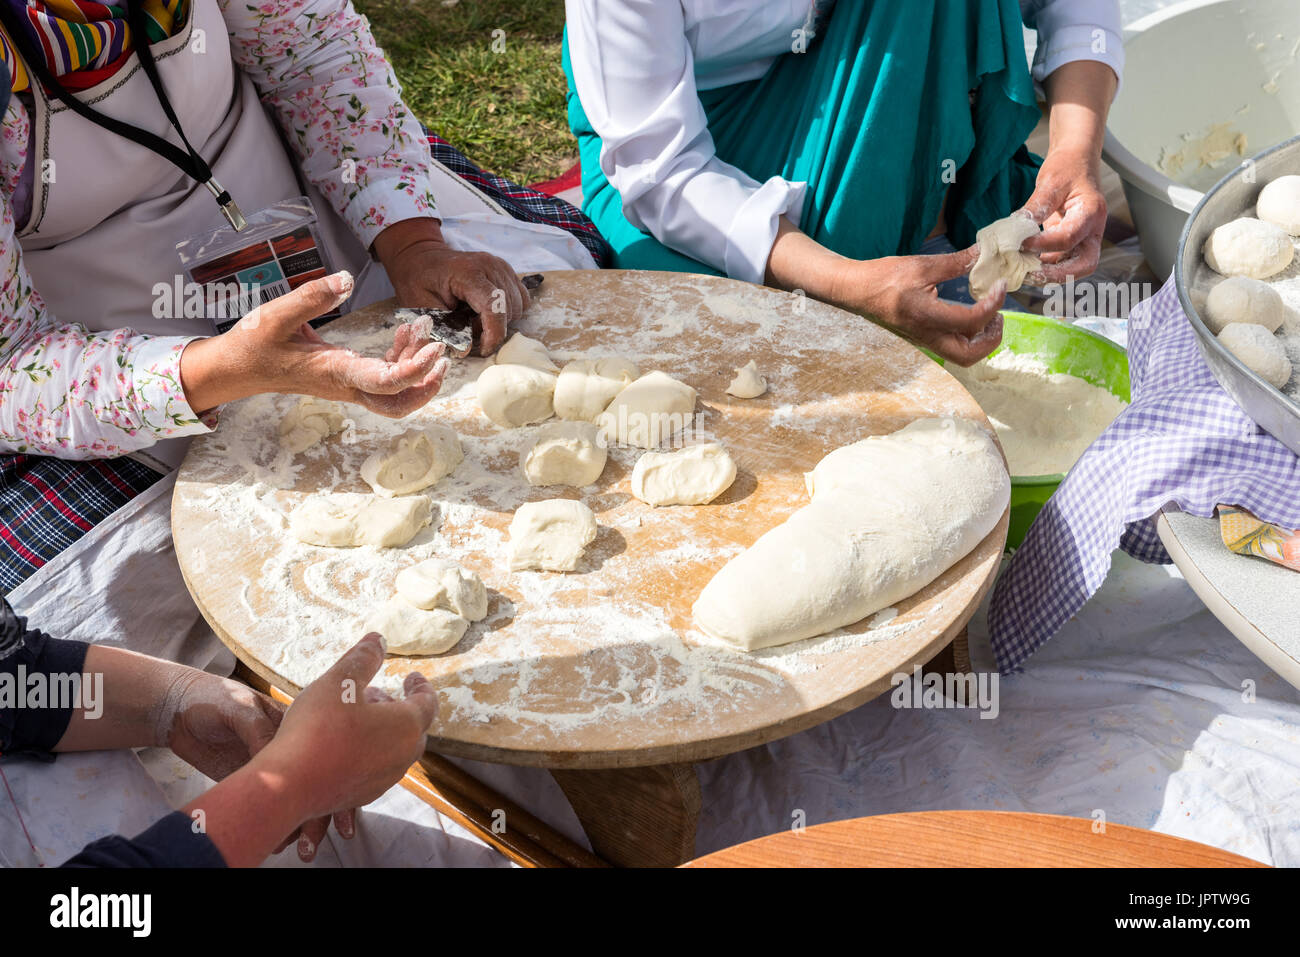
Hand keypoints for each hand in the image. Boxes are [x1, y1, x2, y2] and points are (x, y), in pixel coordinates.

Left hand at [159, 670, 355, 862]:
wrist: (174, 712)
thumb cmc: (211, 699)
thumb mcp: (238, 706)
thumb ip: (258, 729)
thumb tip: (277, 754)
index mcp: (291, 723)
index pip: (317, 753)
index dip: (328, 778)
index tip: (328, 803)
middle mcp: (287, 747)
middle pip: (313, 780)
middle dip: (322, 810)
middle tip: (315, 837)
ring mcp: (268, 768)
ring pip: (294, 798)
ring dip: (301, 822)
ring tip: (302, 847)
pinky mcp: (247, 783)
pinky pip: (268, 807)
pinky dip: (277, 826)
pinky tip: (280, 842)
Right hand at [180, 271, 449, 416]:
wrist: (238, 368)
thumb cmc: (255, 343)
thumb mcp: (277, 314)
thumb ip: (312, 296)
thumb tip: (346, 279)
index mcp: (335, 372)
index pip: (387, 383)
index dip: (416, 370)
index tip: (436, 349)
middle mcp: (347, 385)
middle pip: (398, 403)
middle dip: (427, 385)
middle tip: (443, 353)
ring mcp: (348, 385)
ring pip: (394, 392)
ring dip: (416, 367)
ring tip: (420, 328)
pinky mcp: (347, 377)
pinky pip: (384, 378)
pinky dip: (400, 359)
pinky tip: (402, 335)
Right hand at [252, 634, 436, 822]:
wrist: (288, 786)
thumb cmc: (318, 728)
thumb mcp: (340, 681)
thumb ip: (363, 658)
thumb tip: (379, 639)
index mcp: (406, 726)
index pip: (427, 702)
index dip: (421, 686)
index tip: (412, 677)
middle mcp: (403, 756)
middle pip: (413, 727)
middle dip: (399, 707)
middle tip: (377, 694)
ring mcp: (384, 779)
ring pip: (394, 749)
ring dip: (383, 730)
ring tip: (357, 716)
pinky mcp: (363, 795)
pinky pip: (376, 767)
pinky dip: (370, 750)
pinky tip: (343, 744)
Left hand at [374, 217, 530, 356]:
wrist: (422, 257)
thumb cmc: (419, 280)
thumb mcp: (422, 307)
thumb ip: (444, 328)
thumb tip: (468, 350)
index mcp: (467, 273)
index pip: (494, 306)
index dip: (494, 334)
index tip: (483, 350)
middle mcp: (490, 266)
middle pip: (507, 310)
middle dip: (492, 328)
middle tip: (467, 328)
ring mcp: (501, 266)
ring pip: (517, 307)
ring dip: (500, 320)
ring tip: (474, 317)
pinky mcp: (507, 271)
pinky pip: (520, 299)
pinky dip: (507, 312)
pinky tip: (486, 311)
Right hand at [832, 248, 1006, 365]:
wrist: (857, 291)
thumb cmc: (883, 278)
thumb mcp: (920, 265)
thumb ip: (954, 262)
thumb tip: (981, 253)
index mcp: (926, 316)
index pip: (971, 321)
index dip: (993, 305)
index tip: (1000, 286)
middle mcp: (927, 335)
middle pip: (968, 355)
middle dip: (990, 340)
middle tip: (999, 316)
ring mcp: (924, 340)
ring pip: (960, 355)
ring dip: (981, 342)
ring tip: (989, 318)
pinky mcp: (923, 338)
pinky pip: (952, 346)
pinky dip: (968, 337)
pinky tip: (971, 317)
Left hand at [1020, 147, 1106, 283]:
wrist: (1075, 162)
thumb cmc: (1066, 168)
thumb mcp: (1050, 183)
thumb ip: (1036, 208)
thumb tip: (1016, 231)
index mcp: (1092, 211)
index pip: (1068, 237)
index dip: (1043, 244)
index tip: (1020, 243)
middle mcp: (1093, 229)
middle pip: (1084, 264)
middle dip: (1057, 274)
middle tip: (1029, 274)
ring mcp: (1085, 238)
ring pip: (1074, 268)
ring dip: (1049, 274)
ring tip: (1022, 270)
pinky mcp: (1073, 243)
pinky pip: (1063, 261)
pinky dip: (1046, 267)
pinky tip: (1025, 263)